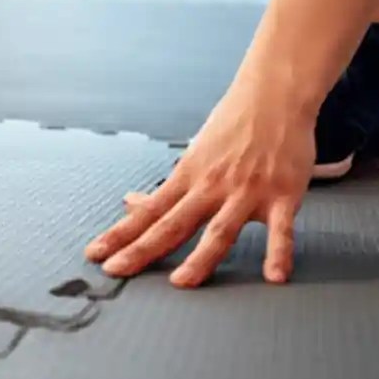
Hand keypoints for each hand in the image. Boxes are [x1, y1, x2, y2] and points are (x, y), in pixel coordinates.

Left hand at [84, 76, 315, 287]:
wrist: (275, 96)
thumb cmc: (233, 126)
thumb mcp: (194, 156)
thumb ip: (167, 189)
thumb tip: (129, 204)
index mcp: (188, 179)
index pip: (148, 213)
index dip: (120, 235)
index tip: (96, 255)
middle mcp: (212, 187)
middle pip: (172, 224)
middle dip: (142, 249)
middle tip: (117, 270)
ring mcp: (247, 192)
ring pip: (219, 230)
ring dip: (201, 258)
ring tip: (181, 282)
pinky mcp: (282, 195)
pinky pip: (281, 229)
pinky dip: (278, 252)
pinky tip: (274, 276)